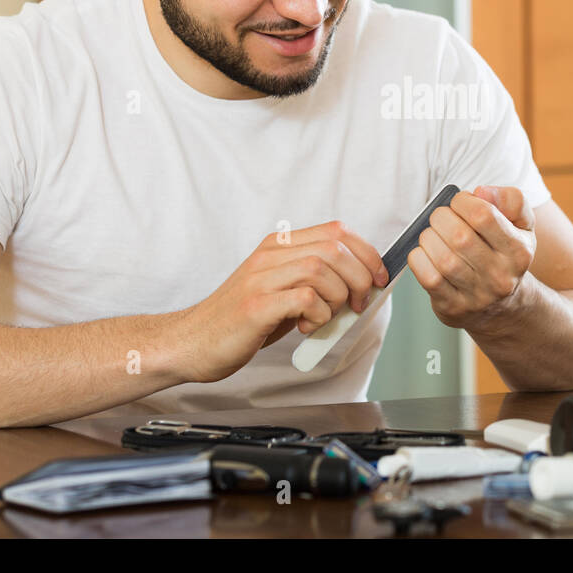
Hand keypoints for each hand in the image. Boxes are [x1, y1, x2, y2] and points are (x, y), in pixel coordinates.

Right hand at [177, 221, 386, 382]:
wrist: (192, 342)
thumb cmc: (240, 320)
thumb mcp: (281, 290)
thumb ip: (314, 281)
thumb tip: (361, 285)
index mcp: (278, 246)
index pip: (336, 230)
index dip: (367, 252)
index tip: (379, 276)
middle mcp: (270, 255)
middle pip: (335, 248)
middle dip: (360, 277)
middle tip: (359, 303)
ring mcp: (261, 278)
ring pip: (322, 269)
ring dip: (338, 297)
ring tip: (326, 318)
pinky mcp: (256, 305)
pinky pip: (305, 298)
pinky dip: (319, 315)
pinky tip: (306, 327)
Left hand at [406, 186, 536, 331]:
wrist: (504, 307)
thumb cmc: (506, 255)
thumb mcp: (522, 225)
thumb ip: (511, 200)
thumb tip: (481, 192)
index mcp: (519, 251)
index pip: (483, 215)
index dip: (463, 201)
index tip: (460, 202)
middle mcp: (500, 276)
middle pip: (459, 236)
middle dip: (441, 218)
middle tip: (441, 217)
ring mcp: (477, 296)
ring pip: (443, 258)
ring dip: (428, 238)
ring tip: (433, 234)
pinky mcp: (453, 308)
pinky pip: (428, 278)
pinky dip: (419, 259)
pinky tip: (426, 252)